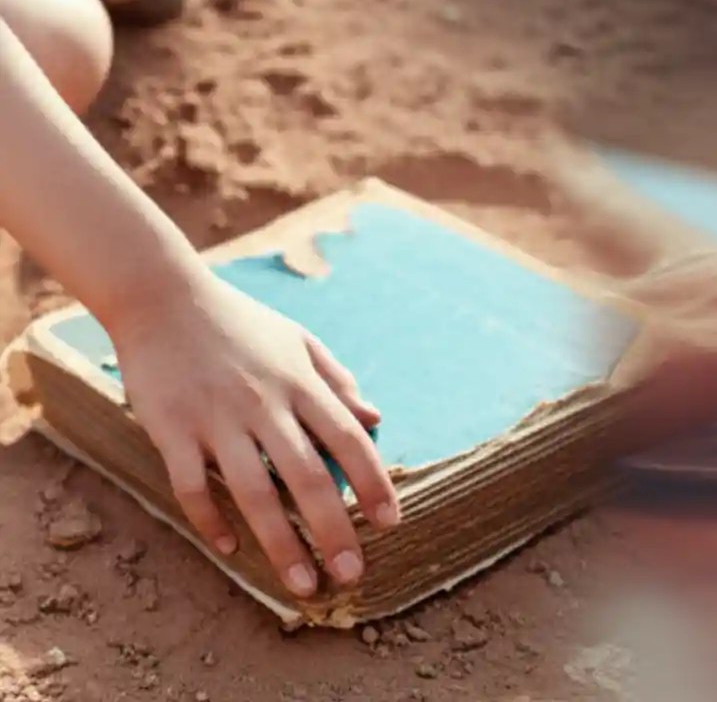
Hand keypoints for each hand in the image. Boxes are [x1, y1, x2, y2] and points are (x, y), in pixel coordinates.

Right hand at [107, 273, 400, 597]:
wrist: (161, 297)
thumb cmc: (239, 323)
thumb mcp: (299, 341)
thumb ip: (338, 381)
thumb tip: (377, 419)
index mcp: (300, 384)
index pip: (349, 440)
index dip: (374, 483)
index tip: (390, 523)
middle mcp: (264, 404)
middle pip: (309, 477)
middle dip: (334, 531)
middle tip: (352, 574)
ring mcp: (216, 419)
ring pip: (255, 492)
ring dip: (281, 544)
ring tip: (303, 583)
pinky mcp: (171, 429)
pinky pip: (192, 485)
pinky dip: (211, 520)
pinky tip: (231, 548)